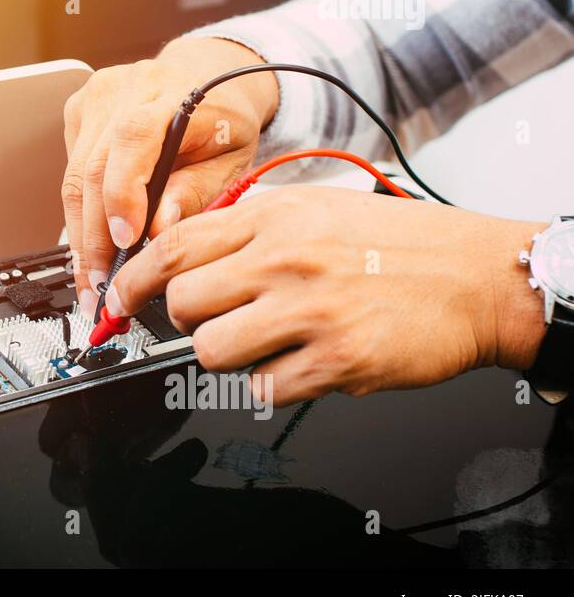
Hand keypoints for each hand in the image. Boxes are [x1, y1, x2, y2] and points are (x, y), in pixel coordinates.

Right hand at [61, 37, 277, 311]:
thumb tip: (158, 232)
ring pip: (74, 177)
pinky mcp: (77, 112)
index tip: (126, 241)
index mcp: (173, 94)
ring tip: (90, 281)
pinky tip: (89, 247)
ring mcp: (95, 98)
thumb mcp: (231, 160)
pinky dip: (80, 214)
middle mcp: (126, 89)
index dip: (123, 194)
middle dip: (94, 237)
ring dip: (81, 236)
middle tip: (102, 286)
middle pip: (93, 168)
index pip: (133, 139)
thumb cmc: (224, 121)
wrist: (207, 75)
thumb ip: (196, 192)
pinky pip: (70, 172)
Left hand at [102, 186, 547, 404]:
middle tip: (216, 318)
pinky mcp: (337, 360)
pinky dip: (275, 384)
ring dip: (229, 355)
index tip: (118, 300)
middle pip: (182, 303)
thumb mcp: (315, 208)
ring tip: (265, 342)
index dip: (132, 280)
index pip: (172, 247)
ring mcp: (309, 311)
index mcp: (273, 217)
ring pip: (212, 350)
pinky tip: (305, 362)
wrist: (478, 277)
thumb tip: (182, 255)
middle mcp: (284, 260)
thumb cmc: (399, 242)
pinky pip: (265, 388)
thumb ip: (249, 228)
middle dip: (186, 320)